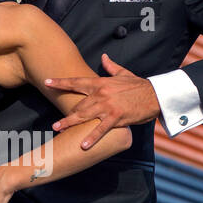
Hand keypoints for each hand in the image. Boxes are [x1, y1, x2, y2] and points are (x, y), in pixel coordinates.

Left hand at [44, 54, 159, 148]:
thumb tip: (103, 57)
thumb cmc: (139, 85)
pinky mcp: (116, 118)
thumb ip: (111, 66)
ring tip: (57, 128)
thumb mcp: (124, 73)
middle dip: (66, 113)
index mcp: (101, 83)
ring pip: (84, 116)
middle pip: (78, 104)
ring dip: (69, 123)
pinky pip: (101, 129)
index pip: (76, 82)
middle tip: (54, 124)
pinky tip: (83, 145)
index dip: (60, 83)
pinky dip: (91, 138)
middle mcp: (101, 94)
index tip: (47, 82)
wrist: (155, 95)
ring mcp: (108, 107)